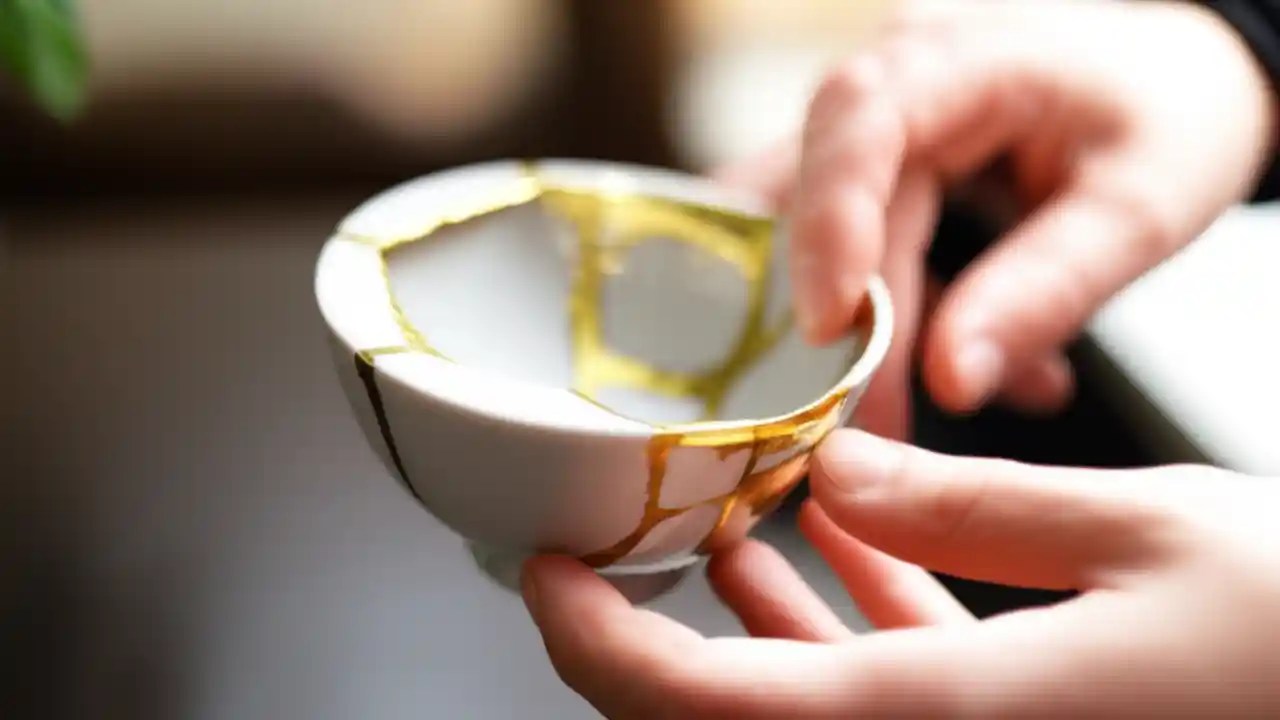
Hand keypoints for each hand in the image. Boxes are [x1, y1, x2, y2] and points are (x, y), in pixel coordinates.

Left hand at [522, 431, 1279, 717]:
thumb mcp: (1143, 533)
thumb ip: (968, 509)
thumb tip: (839, 476)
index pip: (706, 708)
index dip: (600, 647)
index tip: (545, 576)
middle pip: (735, 718)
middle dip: (662, 633)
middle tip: (624, 541)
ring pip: (815, 699)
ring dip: (757, 615)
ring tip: (724, 519)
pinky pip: (899, 689)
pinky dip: (855, 620)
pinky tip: (845, 541)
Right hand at [717, 0, 1275, 438]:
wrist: (1171, 81)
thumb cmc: (1169, 118)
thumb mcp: (1139, 210)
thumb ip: (1046, 290)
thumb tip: (947, 381)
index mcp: (975, 53)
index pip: (863, 119)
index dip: (830, 222)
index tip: (828, 328)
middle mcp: (904, 73)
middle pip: (826, 188)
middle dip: (844, 315)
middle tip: (874, 419)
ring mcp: (881, 116)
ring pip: (820, 224)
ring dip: (859, 323)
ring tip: (911, 404)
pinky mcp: (877, 161)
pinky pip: (852, 240)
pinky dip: (888, 310)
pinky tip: (951, 354)